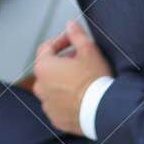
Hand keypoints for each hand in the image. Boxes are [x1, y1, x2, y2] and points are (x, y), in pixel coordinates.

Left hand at [32, 20, 111, 134]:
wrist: (103, 112)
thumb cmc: (95, 81)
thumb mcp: (89, 51)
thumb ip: (76, 35)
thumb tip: (71, 25)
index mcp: (43, 67)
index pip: (46, 47)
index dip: (60, 40)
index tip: (72, 39)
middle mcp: (40, 87)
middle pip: (50, 68)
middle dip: (64, 61)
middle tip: (82, 59)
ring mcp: (47, 105)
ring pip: (53, 87)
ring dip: (64, 81)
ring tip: (84, 80)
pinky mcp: (56, 119)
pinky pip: (59, 105)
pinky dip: (67, 99)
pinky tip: (83, 97)